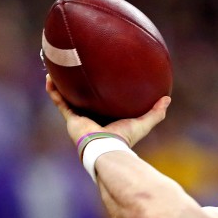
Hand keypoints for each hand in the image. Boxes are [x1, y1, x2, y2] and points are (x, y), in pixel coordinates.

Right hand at [45, 75, 170, 148]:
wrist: (107, 149)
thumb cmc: (124, 139)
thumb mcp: (143, 123)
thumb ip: (155, 113)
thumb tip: (168, 98)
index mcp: (106, 120)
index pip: (103, 104)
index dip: (100, 94)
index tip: (100, 80)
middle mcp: (92, 119)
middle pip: (84, 100)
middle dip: (79, 88)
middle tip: (77, 70)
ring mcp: (80, 120)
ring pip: (68, 98)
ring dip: (62, 85)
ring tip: (57, 69)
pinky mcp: (71, 120)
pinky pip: (60, 101)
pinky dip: (54, 90)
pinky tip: (50, 77)